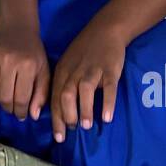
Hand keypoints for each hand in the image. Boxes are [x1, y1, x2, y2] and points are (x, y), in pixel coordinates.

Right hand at [0, 28, 50, 120]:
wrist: (17, 28)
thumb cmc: (33, 52)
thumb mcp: (43, 71)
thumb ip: (41, 94)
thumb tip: (33, 116)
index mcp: (27, 66)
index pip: (21, 98)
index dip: (20, 112)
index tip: (20, 115)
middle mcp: (9, 61)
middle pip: (3, 96)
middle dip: (7, 108)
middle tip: (10, 108)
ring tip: (1, 98)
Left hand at [49, 17, 127, 142]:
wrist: (106, 29)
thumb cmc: (85, 51)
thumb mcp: (67, 64)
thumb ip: (63, 85)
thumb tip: (60, 113)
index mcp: (62, 71)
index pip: (55, 97)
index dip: (56, 118)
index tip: (58, 136)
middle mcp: (75, 71)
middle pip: (66, 94)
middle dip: (67, 115)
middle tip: (72, 130)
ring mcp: (93, 69)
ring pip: (84, 90)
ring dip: (84, 109)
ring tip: (86, 126)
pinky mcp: (110, 69)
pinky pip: (108, 87)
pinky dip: (107, 102)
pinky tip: (107, 117)